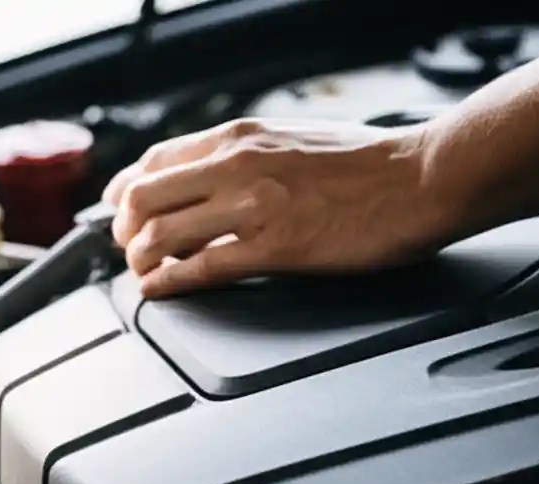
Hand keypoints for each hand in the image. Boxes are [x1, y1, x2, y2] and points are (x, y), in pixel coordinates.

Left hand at [102, 118, 456, 297]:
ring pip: (161, 234)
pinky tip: (158, 291)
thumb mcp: (291, 138)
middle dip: (123, 230)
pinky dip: (168, 283)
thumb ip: (246, 154)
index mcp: (239, 137)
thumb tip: (212, 175)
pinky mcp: (274, 248)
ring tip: (142, 274)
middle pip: (143, 197)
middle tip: (126, 249)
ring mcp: (253, 207)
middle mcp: (236, 165)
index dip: (125, 191)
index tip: (116, 211)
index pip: (154, 161)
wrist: (421, 176)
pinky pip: (200, 268)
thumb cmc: (369, 162)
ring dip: (140, 260)